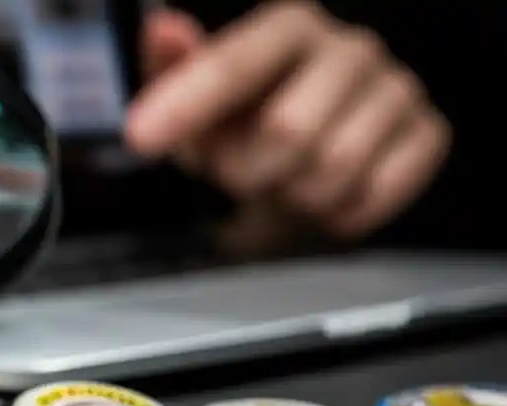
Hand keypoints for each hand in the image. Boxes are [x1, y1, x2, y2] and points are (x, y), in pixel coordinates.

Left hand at [126, 2, 451, 248]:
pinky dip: (336, 214)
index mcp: (289, 27)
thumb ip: (173, 69)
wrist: (301, 169)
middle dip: (248, 171)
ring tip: (282, 184)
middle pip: (290, 129)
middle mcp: (350, 49)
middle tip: (239, 175)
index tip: (141, 137)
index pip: (237, 62)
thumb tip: (164, 30)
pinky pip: (376, 193)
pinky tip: (323, 197)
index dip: (188, 101)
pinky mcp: (428, 133)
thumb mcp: (192, 105)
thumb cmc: (242, 130)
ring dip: (291, 196)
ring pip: (335, 167)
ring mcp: (396, 89)